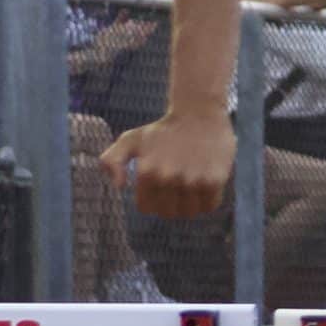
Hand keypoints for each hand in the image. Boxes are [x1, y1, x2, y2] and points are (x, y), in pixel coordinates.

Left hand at [102, 106, 232, 217]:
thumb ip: (112, 160)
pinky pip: (209, 206)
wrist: (199, 112)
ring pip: (189, 213)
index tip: (160, 185)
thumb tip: (119, 186)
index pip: (147, 208)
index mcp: (147, 172)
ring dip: (191, 202)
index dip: (153, 199)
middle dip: (171, 202)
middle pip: (168, 213)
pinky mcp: (213, 180)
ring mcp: (191, 180)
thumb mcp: (131, 140)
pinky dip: (208, 199)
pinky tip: (205, 181)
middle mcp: (168, 178)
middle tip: (177, 183)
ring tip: (192, 182)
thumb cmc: (163, 130)